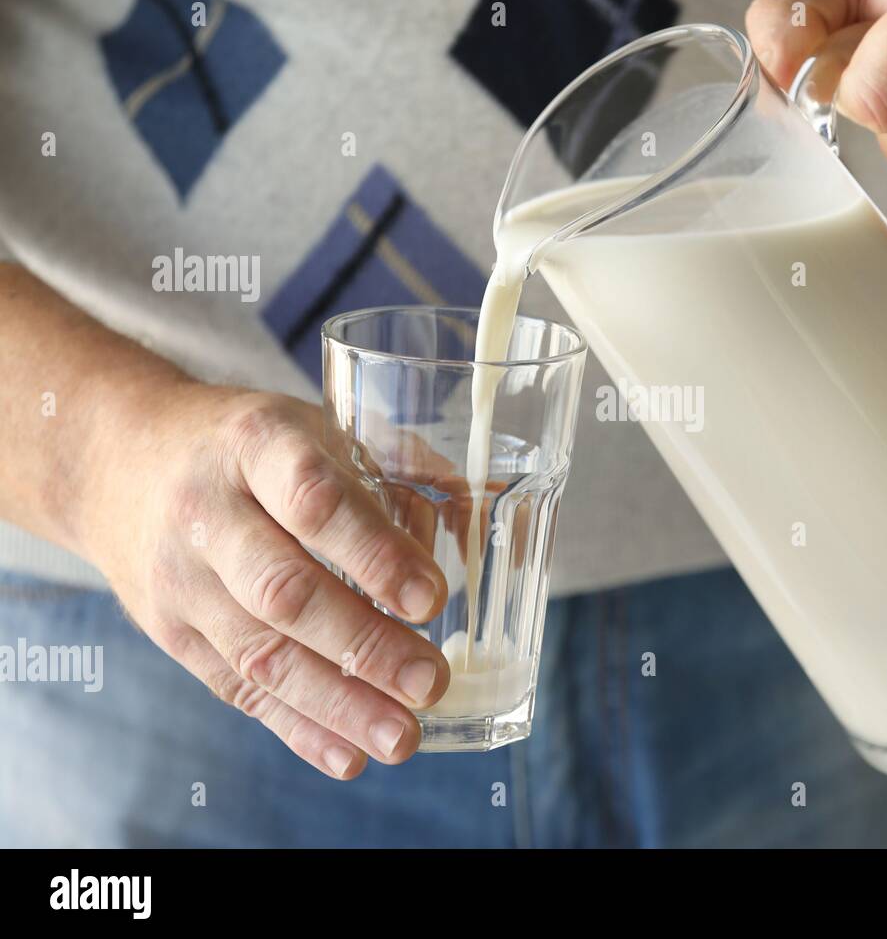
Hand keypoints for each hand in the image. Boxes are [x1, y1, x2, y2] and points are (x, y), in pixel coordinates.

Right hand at [85, 383, 453, 778]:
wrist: (120, 461)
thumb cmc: (247, 445)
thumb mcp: (313, 426)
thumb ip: (395, 468)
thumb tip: (472, 519)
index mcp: (256, 445)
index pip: (314, 501)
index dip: (374, 553)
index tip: (431, 597)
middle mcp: (209, 513)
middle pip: (284, 591)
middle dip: (364, 644)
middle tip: (431, 681)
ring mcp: (183, 579)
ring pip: (260, 653)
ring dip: (338, 703)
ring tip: (403, 736)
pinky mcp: (173, 633)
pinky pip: (237, 689)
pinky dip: (297, 728)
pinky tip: (349, 754)